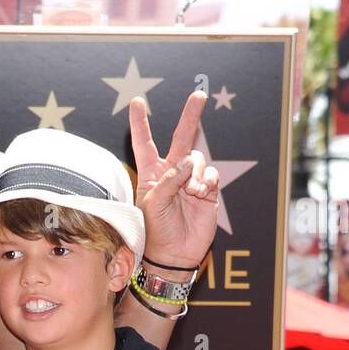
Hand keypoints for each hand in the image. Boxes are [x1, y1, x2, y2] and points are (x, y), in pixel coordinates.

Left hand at [130, 92, 218, 269]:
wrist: (174, 254)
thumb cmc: (155, 230)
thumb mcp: (153, 203)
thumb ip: (168, 180)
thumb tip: (187, 162)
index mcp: (151, 173)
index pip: (144, 142)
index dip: (140, 123)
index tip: (137, 102)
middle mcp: (172, 172)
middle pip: (181, 137)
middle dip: (191, 115)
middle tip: (199, 95)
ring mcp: (191, 180)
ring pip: (198, 158)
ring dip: (195, 171)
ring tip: (191, 191)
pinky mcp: (208, 190)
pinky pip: (211, 174)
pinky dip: (207, 180)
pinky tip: (201, 193)